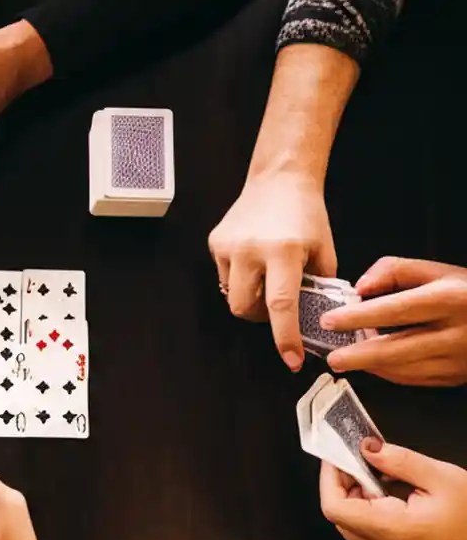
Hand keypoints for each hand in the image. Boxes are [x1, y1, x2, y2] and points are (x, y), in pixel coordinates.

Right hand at [209, 172, 337, 370]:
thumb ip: (319, 285)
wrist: (280, 179)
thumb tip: (315, 317)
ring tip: (265, 282)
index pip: (282, 305)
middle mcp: (252, 250)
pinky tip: (253, 261)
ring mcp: (229, 246)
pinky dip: (240, 278)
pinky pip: (225, 276)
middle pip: (245, 309)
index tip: (291, 360)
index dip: (286, 337)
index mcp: (285, 251)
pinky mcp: (215, 242)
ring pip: (232, 295)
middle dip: (261, 318)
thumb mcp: (324, 249)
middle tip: (277, 308)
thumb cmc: (306, 214)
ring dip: (250, 298)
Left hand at [319, 441, 466, 539]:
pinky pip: (369, 534)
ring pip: (353, 525)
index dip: (330, 479)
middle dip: (344, 485)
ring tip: (380, 475)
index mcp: (389, 530)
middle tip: (360, 460)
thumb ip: (399, 461)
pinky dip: (371, 511)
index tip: (337, 456)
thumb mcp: (441, 478)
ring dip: (358, 498)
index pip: (335, 507)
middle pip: (340, 516)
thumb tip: (367, 448)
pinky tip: (393, 494)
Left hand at [321, 257, 466, 385]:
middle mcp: (457, 331)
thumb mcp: (440, 271)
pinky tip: (375, 367)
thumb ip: (396, 271)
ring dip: (373, 367)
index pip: (397, 310)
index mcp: (451, 299)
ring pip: (406, 369)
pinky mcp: (458, 376)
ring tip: (347, 360)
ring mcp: (459, 358)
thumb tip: (361, 288)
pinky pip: (418, 379)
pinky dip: (392, 374)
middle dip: (360, 355)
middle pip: (399, 348)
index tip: (332, 321)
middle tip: (333, 356)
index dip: (360, 317)